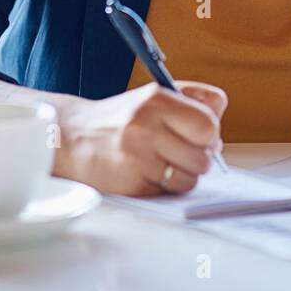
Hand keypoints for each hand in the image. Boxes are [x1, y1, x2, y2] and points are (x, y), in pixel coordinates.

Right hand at [52, 80, 227, 196]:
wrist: (72, 138)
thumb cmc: (120, 120)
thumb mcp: (153, 97)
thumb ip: (193, 101)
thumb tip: (218, 130)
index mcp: (155, 100)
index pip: (207, 125)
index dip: (209, 135)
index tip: (199, 136)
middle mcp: (145, 126)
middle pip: (203, 156)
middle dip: (198, 158)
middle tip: (180, 152)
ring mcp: (137, 157)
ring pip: (189, 179)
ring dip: (182, 175)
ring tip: (164, 164)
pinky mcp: (131, 184)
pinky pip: (168, 193)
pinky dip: (164, 187)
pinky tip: (148, 173)